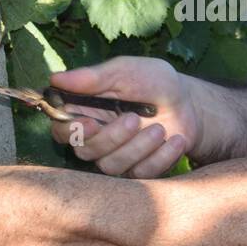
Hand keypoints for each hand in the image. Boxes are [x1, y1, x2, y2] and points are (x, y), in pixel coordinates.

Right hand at [48, 57, 201, 177]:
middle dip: (111, 138)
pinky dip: (160, 157)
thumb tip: (55, 78)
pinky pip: (141, 173)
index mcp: (86, 111)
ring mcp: (118, 156)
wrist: (191, 103)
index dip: (69, 131)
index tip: (90, 123)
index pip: (62, 130)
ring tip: (160, 128)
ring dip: (138, 147)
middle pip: (84, 151)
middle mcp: (97, 137)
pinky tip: (175, 140)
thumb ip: (93, 77)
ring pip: (111, 166)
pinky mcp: (140, 170)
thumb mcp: (126, 71)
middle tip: (134, 119)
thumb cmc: (154, 82)